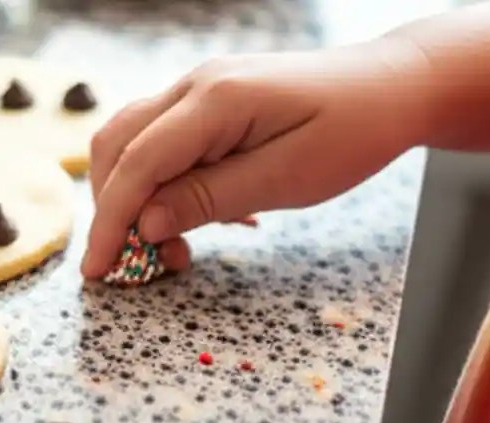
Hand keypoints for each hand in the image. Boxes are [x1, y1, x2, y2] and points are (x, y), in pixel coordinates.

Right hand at [82, 40, 426, 278]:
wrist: (391, 87)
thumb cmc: (353, 131)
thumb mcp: (286, 178)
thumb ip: (210, 199)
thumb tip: (145, 225)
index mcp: (215, 100)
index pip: (138, 163)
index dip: (110, 221)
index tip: (97, 270)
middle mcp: (194, 86)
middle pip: (116, 146)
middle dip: (111, 210)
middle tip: (135, 266)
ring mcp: (197, 91)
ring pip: (131, 145)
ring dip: (135, 200)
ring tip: (172, 249)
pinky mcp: (207, 105)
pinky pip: (162, 145)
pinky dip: (162, 187)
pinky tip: (198, 219)